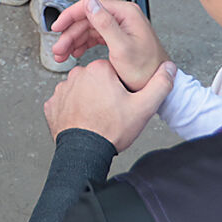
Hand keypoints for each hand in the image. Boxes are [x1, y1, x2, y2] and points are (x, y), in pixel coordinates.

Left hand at [44, 58, 175, 153]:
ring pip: (80, 90)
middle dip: (103, 92)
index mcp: (99, 69)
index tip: (122, 100)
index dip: (120, 87)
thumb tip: (169, 68)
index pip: (113, 71)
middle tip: (110, 111)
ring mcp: (62, 89)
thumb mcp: (143, 107)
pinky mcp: (51, 105)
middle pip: (96, 79)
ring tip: (97, 118)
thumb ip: (159, 85)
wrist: (85, 153)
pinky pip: (65, 102)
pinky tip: (83, 121)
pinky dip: (73, 110)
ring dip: (87, 100)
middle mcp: (77, 74)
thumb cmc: (111, 130)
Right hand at [47, 0, 170, 89]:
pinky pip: (93, 38)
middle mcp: (123, 18)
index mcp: (126, 14)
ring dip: (72, 41)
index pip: (91, 5)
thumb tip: (90, 4)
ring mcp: (120, 28)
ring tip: (62, 54)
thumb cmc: (146, 70)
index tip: (58, 26)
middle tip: (58, 48)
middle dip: (69, 34)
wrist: (159, 86)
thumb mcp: (122, 48)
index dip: (70, 15)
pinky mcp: (117, 39)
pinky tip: (74, 53)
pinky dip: (81, 45)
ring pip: (88, 29)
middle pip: (86, 19)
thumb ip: (105, 24)